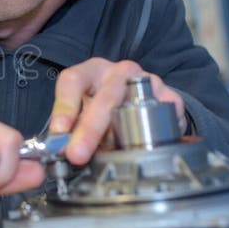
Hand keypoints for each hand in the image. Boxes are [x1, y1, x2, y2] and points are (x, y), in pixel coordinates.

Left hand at [49, 58, 185, 165]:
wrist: (142, 100)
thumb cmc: (104, 107)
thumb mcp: (83, 113)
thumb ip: (71, 129)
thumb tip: (61, 152)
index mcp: (91, 71)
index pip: (74, 80)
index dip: (64, 107)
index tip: (58, 133)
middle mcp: (119, 72)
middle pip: (105, 98)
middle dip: (90, 129)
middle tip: (77, 154)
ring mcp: (147, 82)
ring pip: (134, 108)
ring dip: (121, 136)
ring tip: (111, 156)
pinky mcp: (170, 97)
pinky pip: (161, 119)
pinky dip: (151, 137)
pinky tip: (144, 149)